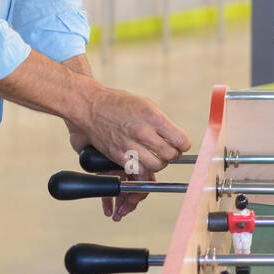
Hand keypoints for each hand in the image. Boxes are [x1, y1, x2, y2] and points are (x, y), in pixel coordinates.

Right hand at [67, 87, 190, 220]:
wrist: (91, 107)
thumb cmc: (118, 103)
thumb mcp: (146, 104)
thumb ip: (161, 121)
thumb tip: (174, 135)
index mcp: (153, 117)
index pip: (180, 140)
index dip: (183, 144)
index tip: (182, 144)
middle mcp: (143, 133)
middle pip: (170, 155)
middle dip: (174, 154)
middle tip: (171, 151)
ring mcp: (130, 146)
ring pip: (156, 166)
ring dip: (160, 163)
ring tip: (158, 157)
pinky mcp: (119, 156)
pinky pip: (138, 170)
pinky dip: (144, 169)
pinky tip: (143, 161)